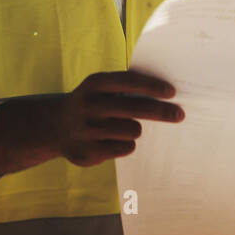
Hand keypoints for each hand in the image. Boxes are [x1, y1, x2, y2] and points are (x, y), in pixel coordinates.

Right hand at [50, 70, 183, 166]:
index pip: (128, 81)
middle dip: (161, 112)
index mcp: (94, 84)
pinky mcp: (87, 152)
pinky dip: (126, 144)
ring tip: (125, 127)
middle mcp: (88, 105)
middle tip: (180, 115)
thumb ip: (126, 88)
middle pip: (134, 109)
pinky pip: (125, 148)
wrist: (54, 126)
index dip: (152, 86)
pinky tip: (112, 140)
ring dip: (136, 129)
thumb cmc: (93, 102)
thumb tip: (167, 94)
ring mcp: (86, 130)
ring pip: (132, 131)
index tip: (172, 92)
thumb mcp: (101, 88)